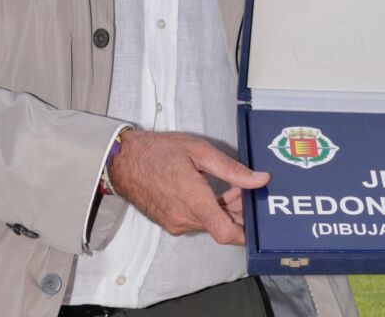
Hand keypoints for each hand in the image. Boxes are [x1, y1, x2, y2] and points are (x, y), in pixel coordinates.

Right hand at [108, 130, 268, 245]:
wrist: (123, 159)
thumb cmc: (159, 151)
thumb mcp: (200, 152)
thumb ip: (232, 170)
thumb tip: (261, 180)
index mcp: (194, 202)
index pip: (226, 233)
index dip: (246, 232)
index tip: (258, 220)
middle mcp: (183, 219)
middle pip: (222, 226)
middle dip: (238, 211)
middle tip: (243, 187)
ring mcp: (174, 223)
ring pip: (209, 223)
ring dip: (223, 209)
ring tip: (228, 185)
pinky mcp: (168, 222)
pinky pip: (196, 221)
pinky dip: (208, 210)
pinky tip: (210, 191)